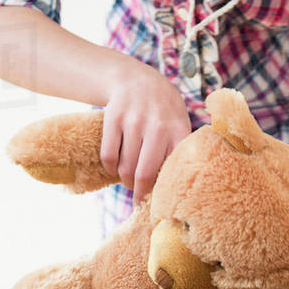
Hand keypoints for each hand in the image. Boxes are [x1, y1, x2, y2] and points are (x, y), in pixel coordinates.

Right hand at [100, 62, 191, 203]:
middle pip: (145, 176)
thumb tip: (176, 193)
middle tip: (140, 200)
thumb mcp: (179, 125)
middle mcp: (157, 125)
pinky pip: (108, 155)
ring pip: (125, 168)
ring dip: (125, 181)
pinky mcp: (113, 117)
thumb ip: (180, 153)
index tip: (162, 209)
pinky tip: (115, 167)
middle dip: (140, 195)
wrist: (135, 78)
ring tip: (129, 181)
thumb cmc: (162, 112)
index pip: (173, 172)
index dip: (165, 195)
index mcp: (178, 131)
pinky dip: (110, 168)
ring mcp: (134, 120)